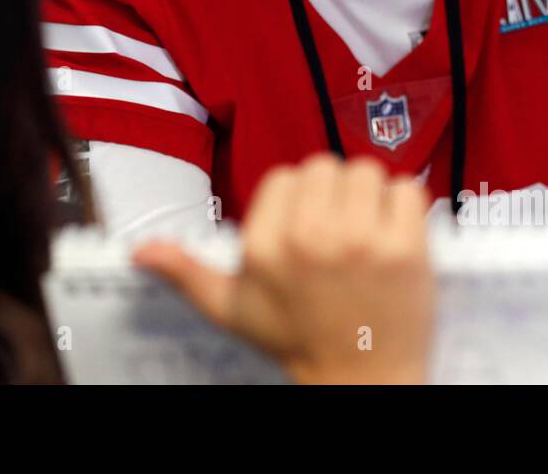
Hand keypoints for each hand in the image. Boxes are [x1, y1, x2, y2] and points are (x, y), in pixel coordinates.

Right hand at [132, 153, 434, 384]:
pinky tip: (394, 235)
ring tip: (366, 232)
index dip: (296, 200)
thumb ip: (187, 273)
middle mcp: (309, 238)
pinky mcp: (405, 248)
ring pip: (366, 170)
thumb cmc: (297, 340)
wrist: (361, 381)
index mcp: (264, 247)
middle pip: (325, 165)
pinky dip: (404, 205)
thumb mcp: (232, 309)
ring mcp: (361, 242)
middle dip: (332, 193)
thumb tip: (140, 252)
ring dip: (369, 195)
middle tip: (338, 230)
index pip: (284, 177)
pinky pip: (407, 188)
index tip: (303, 229)